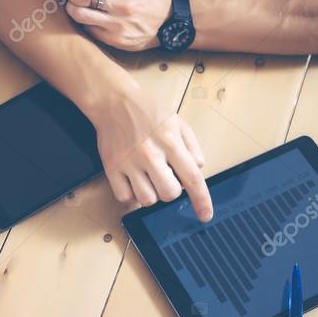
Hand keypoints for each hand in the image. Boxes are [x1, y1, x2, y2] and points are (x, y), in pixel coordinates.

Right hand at [89, 86, 211, 218]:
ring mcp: (129, 162)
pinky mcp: (112, 168)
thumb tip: (197, 170)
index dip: (201, 200)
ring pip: (147, 199)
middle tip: (165, 176)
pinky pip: (125, 197)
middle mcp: (150, 154)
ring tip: (148, 176)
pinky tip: (133, 180)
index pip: (192, 178)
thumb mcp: (178, 122)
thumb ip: (192, 147)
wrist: (114, 101)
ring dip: (151, 192)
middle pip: (169, 194)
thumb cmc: (146, 110)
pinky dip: (131, 194)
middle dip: (172, 190)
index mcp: (170, 141)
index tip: (205, 215)